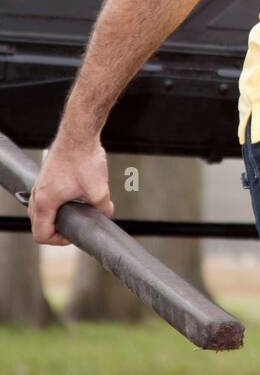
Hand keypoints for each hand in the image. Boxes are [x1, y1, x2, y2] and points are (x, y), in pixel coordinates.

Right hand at [28, 131, 113, 245]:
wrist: (80, 132)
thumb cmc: (83, 157)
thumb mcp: (99, 190)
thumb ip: (103, 208)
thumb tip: (107, 214)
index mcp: (45, 202)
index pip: (41, 234)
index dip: (58, 241)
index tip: (73, 234)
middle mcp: (39, 193)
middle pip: (37, 223)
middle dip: (55, 229)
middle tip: (74, 226)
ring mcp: (41, 183)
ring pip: (39, 209)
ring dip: (54, 215)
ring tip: (74, 213)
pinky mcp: (47, 175)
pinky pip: (44, 196)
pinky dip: (54, 203)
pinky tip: (72, 197)